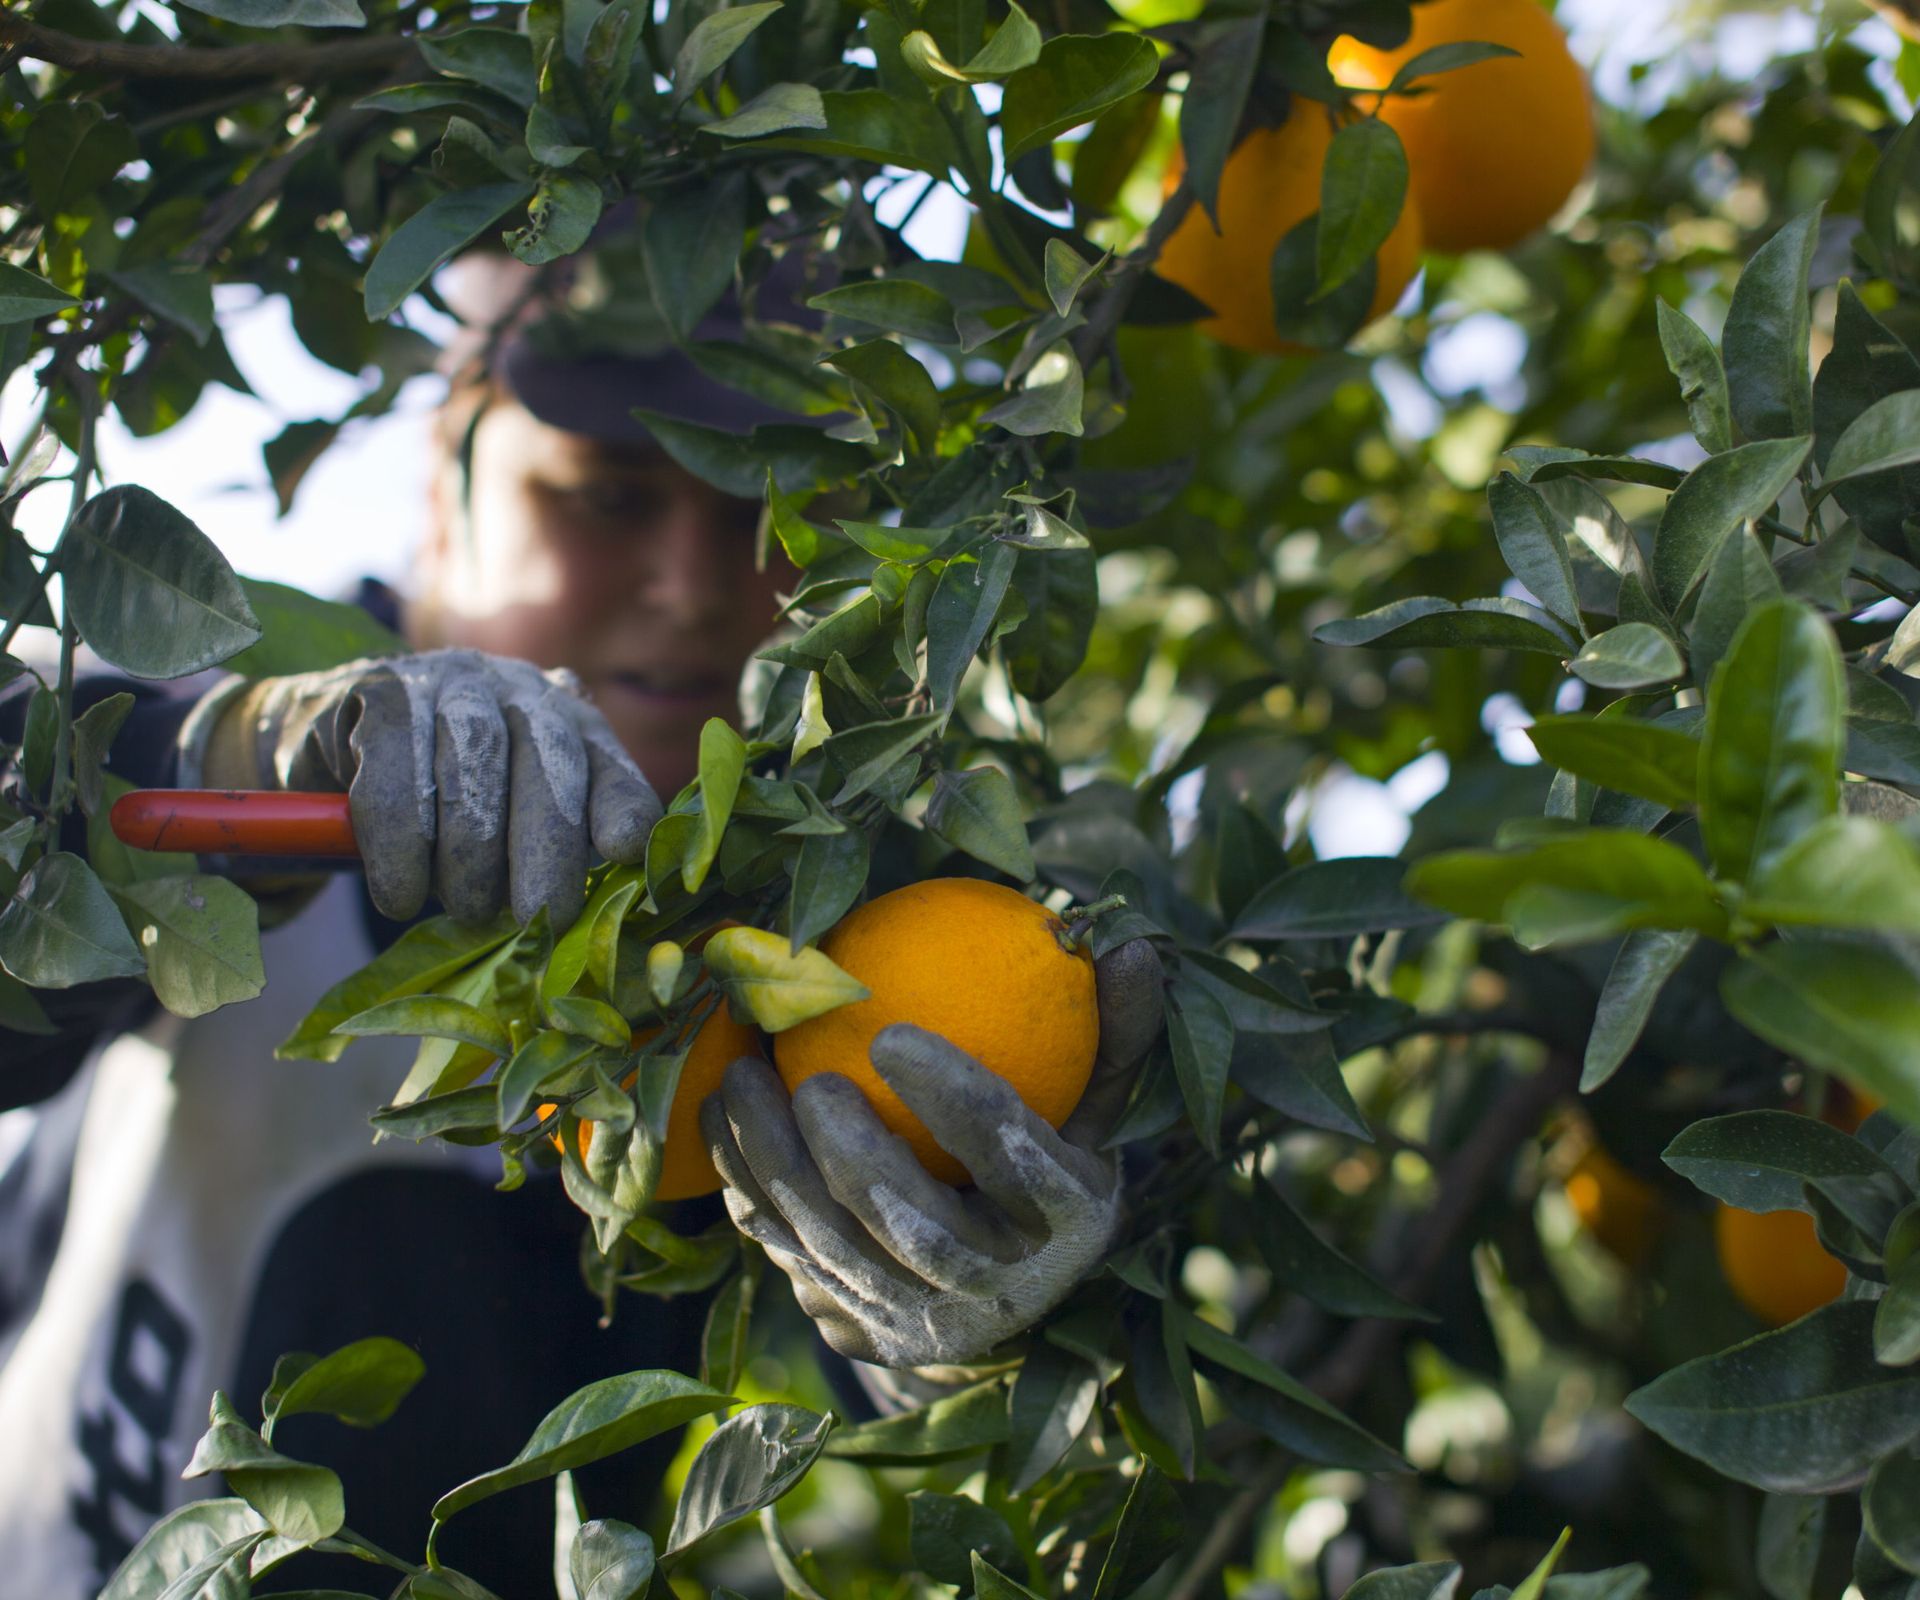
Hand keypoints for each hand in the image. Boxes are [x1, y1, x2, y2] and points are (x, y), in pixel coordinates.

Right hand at [189, 650, 658, 929]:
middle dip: (546, 846)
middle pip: (548, 760)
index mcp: (570, 723)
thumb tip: (577, 922)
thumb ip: (547, 858)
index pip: (607, 764)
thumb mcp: (502, 837)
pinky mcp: (380, 690)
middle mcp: (520, 689)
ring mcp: (451, 680)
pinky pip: (394, 765)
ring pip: (474, 758)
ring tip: (466, 910)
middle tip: (538, 915)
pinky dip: (398, 840)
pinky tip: (399, 894)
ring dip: (472, 847)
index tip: (623, 851)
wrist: (327, 761)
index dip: (619, 804)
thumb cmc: (438, 815)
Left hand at [700, 937, 1164, 1368]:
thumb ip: (1111, 1028)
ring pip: (832, 1249)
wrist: (1008, 1275)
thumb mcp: (1094, 1096)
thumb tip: (1129, 944)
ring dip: (775, 1165)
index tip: (893, 1032)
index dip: (956, 1099)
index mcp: (1070, 1224)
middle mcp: (1000, 1293)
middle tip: (810, 1081)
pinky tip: (719, 1115)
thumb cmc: (1054, 1150)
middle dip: (852, 1159)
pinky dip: (747, 1188)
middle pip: (913, 1230)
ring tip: (741, 1080)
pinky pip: (786, 1255)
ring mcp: (919, 1324)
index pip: (1015, 1159)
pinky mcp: (856, 1330)